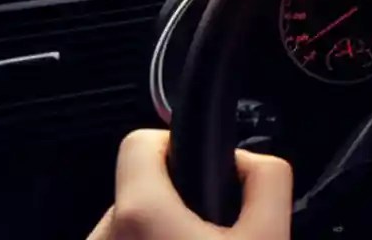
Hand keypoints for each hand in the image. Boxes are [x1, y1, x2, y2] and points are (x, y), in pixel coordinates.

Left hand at [87, 129, 291, 239]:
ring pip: (128, 228)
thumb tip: (251, 161)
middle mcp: (100, 235)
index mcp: (140, 212)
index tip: (204, 175)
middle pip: (138, 190)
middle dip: (175, 204)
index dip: (177, 146)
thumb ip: (268, 180)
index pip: (139, 142)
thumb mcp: (270, 236)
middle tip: (212, 237)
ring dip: (159, 236)